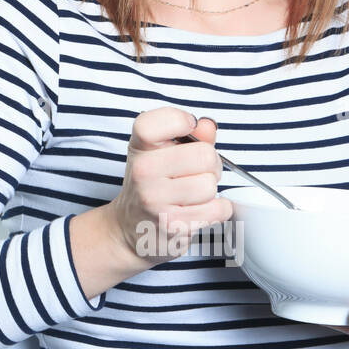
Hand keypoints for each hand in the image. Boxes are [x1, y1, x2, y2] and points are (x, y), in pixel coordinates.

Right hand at [107, 107, 230, 266]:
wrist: (131, 228)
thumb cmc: (151, 186)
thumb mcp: (161, 154)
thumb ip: (190, 137)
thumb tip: (208, 126)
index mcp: (140, 147)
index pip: (162, 121)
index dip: (182, 120)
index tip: (188, 129)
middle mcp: (143, 171)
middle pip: (204, 155)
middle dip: (211, 165)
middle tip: (198, 172)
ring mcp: (155, 199)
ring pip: (210, 185)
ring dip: (211, 191)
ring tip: (195, 194)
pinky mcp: (172, 225)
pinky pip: (218, 210)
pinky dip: (218, 210)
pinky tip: (200, 209)